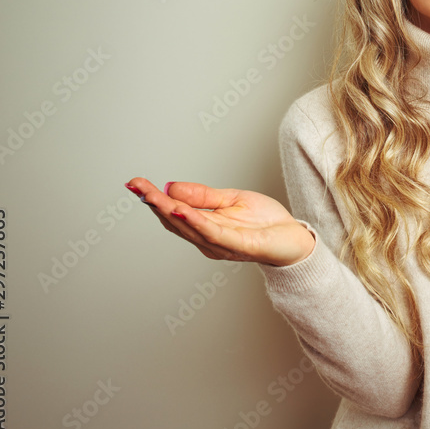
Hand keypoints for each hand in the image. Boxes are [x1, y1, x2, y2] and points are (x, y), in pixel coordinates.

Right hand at [124, 179, 315, 266]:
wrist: (294, 238)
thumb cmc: (265, 223)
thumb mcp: (232, 199)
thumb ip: (203, 196)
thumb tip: (172, 187)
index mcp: (205, 227)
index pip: (173, 212)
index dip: (154, 198)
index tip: (135, 183)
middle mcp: (207, 239)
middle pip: (175, 220)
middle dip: (154, 203)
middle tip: (136, 186)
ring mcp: (221, 245)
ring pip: (189, 227)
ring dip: (168, 210)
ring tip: (152, 196)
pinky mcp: (238, 245)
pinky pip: (212, 232)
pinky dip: (195, 221)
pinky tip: (180, 209)